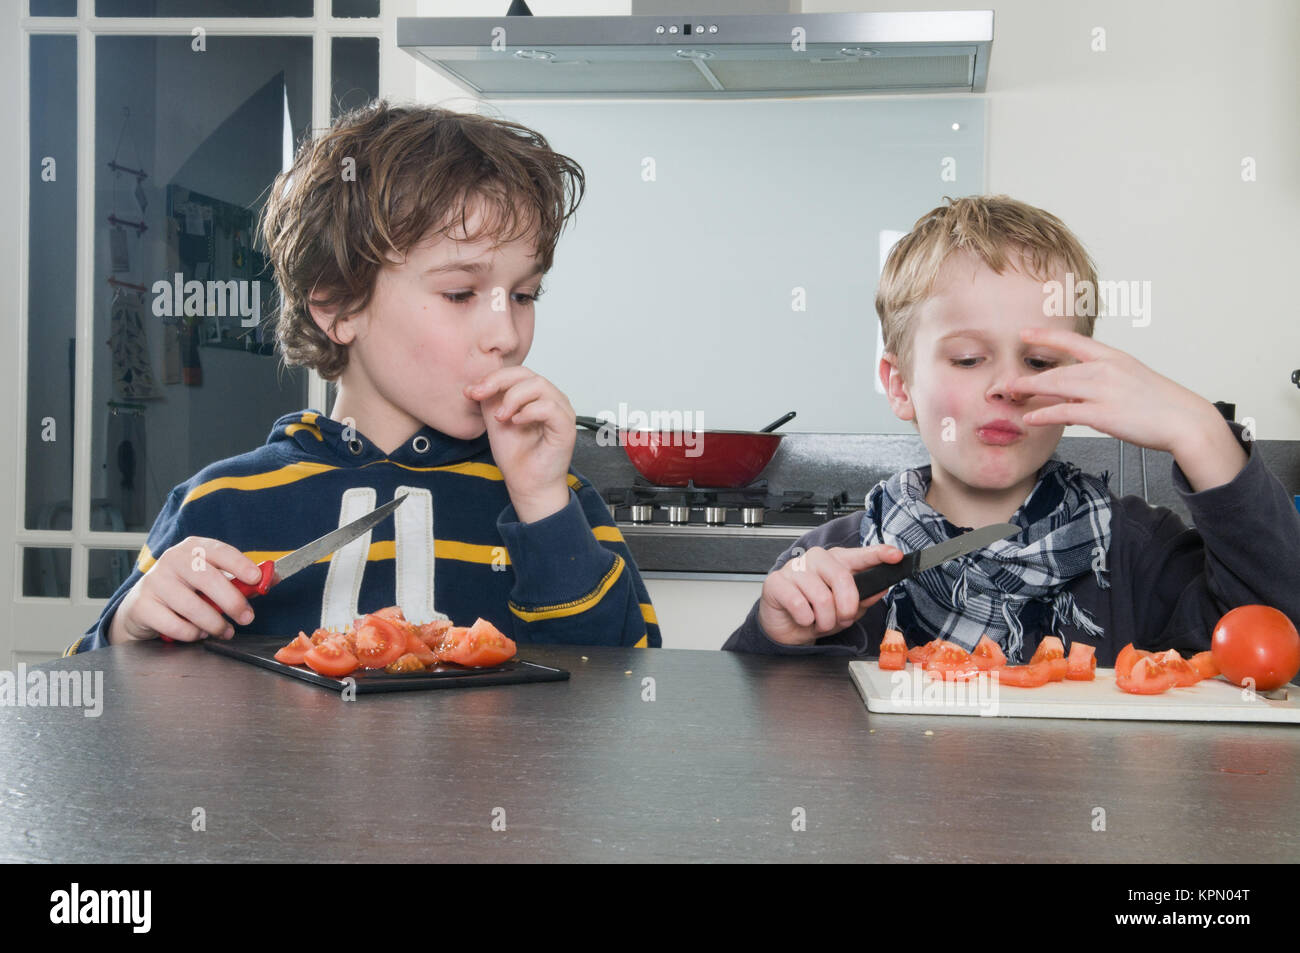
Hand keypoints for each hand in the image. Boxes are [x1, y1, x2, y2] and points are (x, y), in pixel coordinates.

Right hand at [109, 537, 262, 643]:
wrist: (143, 605)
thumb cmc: (186, 589)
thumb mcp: (213, 578)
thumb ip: (241, 579)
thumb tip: (272, 579)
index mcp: (193, 548)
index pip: (219, 551)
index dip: (239, 564)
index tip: (256, 578)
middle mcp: (172, 560)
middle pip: (207, 578)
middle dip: (232, 602)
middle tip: (247, 618)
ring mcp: (155, 581)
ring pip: (192, 606)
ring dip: (215, 624)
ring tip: (224, 631)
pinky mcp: (142, 605)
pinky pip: (176, 625)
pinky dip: (192, 633)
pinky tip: (198, 633)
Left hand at [465, 366, 575, 522]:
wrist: (526, 484)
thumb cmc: (516, 456)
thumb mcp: (495, 420)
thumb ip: (490, 400)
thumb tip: (476, 384)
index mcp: (536, 396)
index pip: (517, 373)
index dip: (493, 377)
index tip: (472, 391)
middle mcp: (552, 399)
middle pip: (527, 374)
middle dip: (499, 382)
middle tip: (481, 396)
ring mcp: (562, 411)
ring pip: (539, 385)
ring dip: (514, 398)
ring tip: (501, 417)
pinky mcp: (566, 426)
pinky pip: (549, 407)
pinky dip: (529, 411)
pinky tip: (516, 422)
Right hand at [758, 544, 905, 645]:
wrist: (786, 628)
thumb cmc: (816, 613)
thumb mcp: (844, 610)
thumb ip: (863, 598)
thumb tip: (880, 588)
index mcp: (836, 561)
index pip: (860, 554)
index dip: (879, 554)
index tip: (896, 556)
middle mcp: (816, 559)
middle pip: (842, 578)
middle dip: (846, 607)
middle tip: (842, 618)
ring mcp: (795, 568)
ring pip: (821, 597)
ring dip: (824, 619)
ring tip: (819, 621)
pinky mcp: (776, 581)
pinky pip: (799, 604)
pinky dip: (805, 619)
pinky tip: (802, 618)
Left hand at [1009, 327, 1221, 455]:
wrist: (1186, 420)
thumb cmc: (1160, 403)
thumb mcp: (1129, 382)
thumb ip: (1099, 383)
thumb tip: (1073, 393)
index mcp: (1113, 358)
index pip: (1073, 341)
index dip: (1046, 336)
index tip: (1025, 333)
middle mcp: (1107, 369)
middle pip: (1058, 369)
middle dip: (1028, 376)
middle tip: (1006, 382)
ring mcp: (1105, 391)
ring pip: (1058, 387)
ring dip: (1030, 391)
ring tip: (1010, 395)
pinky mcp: (1105, 414)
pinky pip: (1066, 412)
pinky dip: (1045, 415)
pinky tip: (1031, 418)